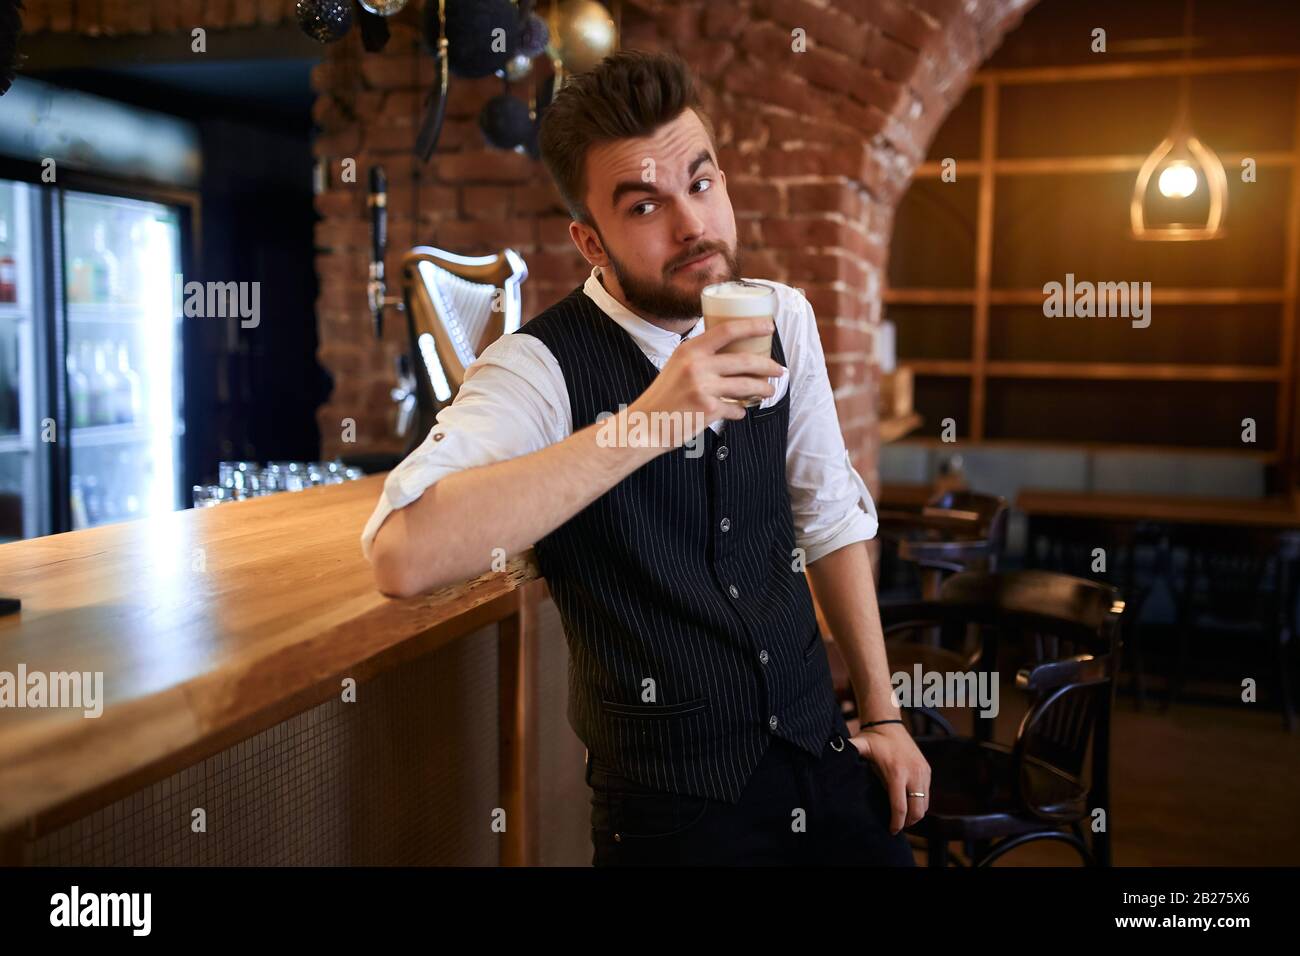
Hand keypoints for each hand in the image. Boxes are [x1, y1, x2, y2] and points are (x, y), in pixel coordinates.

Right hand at [625, 316, 783, 448]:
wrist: (646, 424)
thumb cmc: (664, 396)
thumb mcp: (677, 366)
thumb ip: (700, 357)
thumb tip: (731, 352)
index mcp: (690, 350)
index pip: (726, 330)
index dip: (752, 326)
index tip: (769, 326)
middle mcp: (697, 365)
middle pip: (744, 360)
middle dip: (768, 365)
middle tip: (779, 369)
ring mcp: (703, 387)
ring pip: (746, 385)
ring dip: (762, 389)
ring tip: (769, 390)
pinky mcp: (708, 409)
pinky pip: (735, 408)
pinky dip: (740, 411)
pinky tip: (739, 412)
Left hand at [848, 723, 930, 834]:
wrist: (889, 724)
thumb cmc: (872, 738)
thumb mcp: (860, 746)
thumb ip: (849, 752)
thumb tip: (830, 756)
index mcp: (896, 773)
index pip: (900, 807)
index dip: (896, 823)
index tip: (891, 831)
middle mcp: (913, 774)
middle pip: (917, 811)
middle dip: (908, 823)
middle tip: (897, 827)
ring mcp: (922, 772)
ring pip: (925, 805)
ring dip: (915, 815)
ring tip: (902, 818)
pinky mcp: (927, 770)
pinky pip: (927, 794)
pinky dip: (920, 803)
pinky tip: (908, 804)